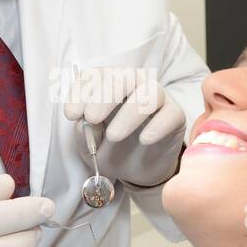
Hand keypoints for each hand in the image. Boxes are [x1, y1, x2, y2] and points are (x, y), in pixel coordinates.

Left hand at [63, 68, 184, 187]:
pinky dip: (157, 125)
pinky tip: (144, 139)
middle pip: (124, 76)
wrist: (136, 171)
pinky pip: (171, 113)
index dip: (81, 91)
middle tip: (92, 118)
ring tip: (114, 136)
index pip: (96, 75)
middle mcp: (134, 84)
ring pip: (150, 92)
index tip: (71, 114)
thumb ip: (85, 132)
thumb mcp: (89, 144)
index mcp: (108, 84)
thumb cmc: (110, 149)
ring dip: (129, 112)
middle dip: (104, 96)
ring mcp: (157, 98)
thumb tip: (87, 122)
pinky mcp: (175, 116)